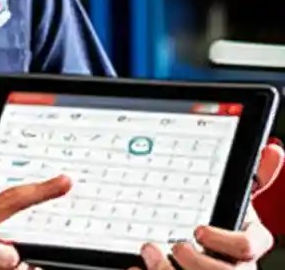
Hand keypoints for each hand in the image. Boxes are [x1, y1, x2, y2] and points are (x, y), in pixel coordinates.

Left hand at [134, 143, 282, 269]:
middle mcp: (235, 267)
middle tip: (174, 246)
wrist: (192, 254)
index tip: (198, 229)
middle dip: (197, 261)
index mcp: (245, 245)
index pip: (250, 246)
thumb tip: (272, 150)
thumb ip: (249, 180)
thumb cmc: (216, 227)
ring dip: (169, 269)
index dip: (227, 241)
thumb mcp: (230, 202)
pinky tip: (138, 266)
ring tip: (150, 252)